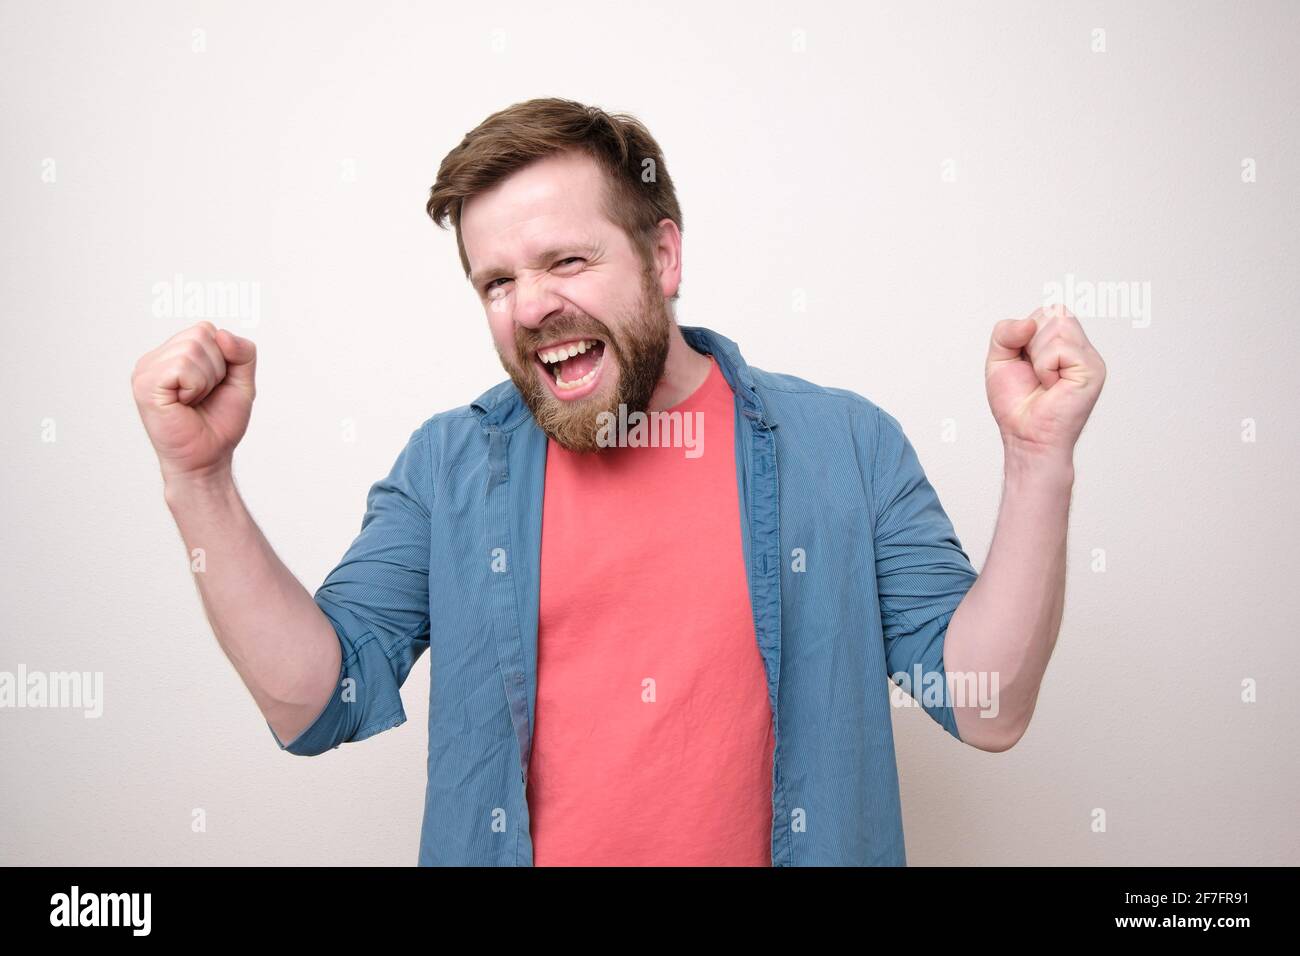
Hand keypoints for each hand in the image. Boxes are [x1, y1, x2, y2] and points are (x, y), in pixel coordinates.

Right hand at [130, 321, 257, 482]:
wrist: (208, 458)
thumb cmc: (219, 423)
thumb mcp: (242, 382)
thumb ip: (242, 353)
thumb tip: (222, 334)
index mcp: (172, 354)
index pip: (207, 330)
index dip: (223, 359)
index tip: (212, 387)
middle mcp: (155, 358)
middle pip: (201, 334)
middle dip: (216, 369)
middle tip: (202, 396)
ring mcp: (146, 370)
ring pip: (192, 349)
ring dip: (206, 380)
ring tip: (192, 401)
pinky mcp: (145, 385)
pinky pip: (182, 367)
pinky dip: (195, 387)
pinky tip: (183, 404)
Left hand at [985, 305, 1105, 463]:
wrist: (1025, 437)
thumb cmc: (1017, 404)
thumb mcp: (999, 359)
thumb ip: (1005, 332)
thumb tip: (1029, 322)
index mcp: (1064, 341)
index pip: (1046, 311)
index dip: (1025, 333)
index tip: (1025, 362)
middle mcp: (1080, 346)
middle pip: (1053, 312)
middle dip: (1030, 342)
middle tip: (1034, 373)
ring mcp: (1089, 357)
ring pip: (1058, 325)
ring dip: (1037, 357)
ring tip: (1043, 380)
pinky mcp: (1093, 369)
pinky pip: (1059, 348)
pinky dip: (1044, 367)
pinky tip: (1051, 387)